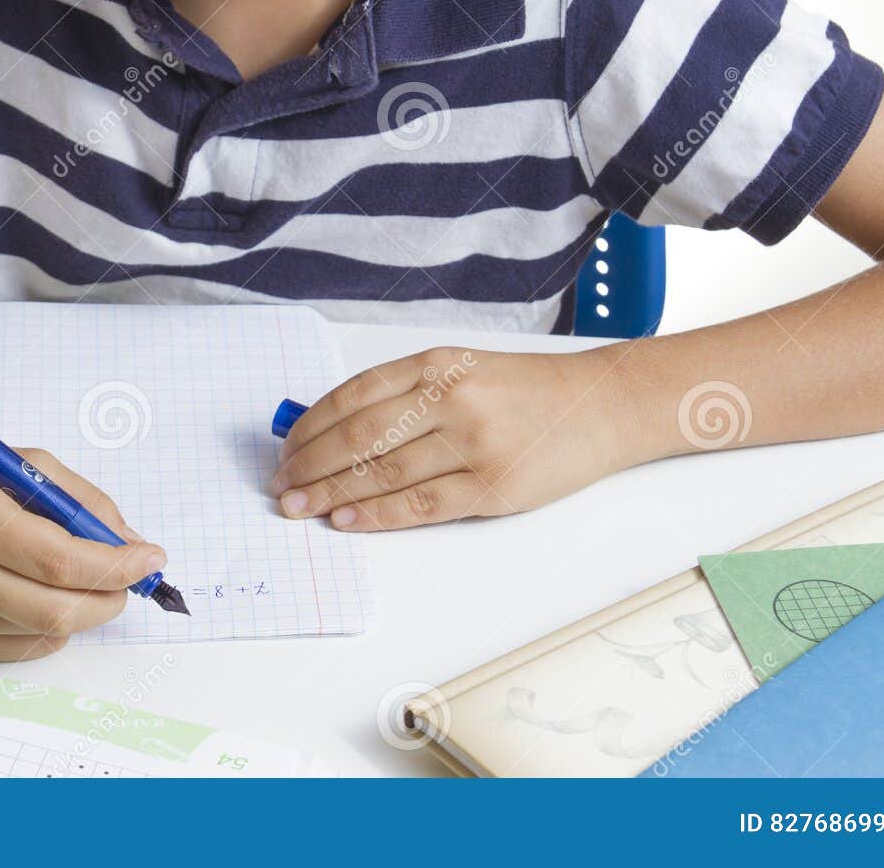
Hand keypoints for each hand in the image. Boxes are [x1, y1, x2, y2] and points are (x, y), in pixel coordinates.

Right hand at [0, 440, 163, 659]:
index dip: (116, 566)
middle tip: (131, 577)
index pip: (60, 561)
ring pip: (48, 633)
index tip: (152, 558)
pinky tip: (47, 594)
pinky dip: (55, 627)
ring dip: (86, 609)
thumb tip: (133, 545)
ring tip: (85, 577)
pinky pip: (27, 648)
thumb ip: (83, 503)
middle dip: (111, 597)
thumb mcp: (25, 466)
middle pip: (58, 610)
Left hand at [270, 347, 638, 530]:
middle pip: (359, 436)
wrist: (601, 405)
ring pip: (383, 473)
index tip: (285, 449)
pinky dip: (377, 515)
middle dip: (310, 465)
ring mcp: (473, 443)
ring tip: (300, 507)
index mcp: (437, 363)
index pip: (353, 395)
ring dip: (332, 494)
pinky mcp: (493, 486)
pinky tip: (346, 520)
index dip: (310, 426)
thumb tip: (333, 430)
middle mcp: (452, 398)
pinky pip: (421, 505)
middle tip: (281, 486)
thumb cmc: (526, 391)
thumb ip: (406, 394)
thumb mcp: (464, 370)